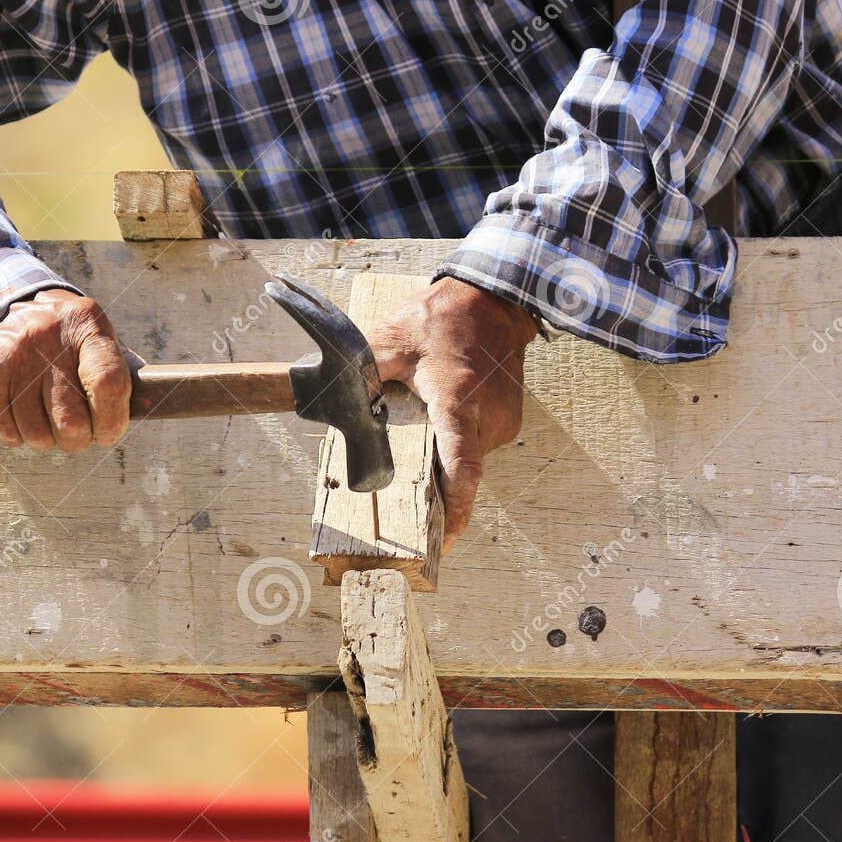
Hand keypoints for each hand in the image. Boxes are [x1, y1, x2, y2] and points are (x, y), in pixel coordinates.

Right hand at [0, 289, 130, 451]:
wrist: (4, 306)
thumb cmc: (65, 338)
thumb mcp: (97, 340)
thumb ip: (123, 371)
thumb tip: (151, 403)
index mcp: (87, 324)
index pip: (108, 383)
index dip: (112, 421)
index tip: (108, 434)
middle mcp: (49, 335)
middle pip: (72, 419)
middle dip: (78, 440)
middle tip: (76, 435)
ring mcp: (14, 352)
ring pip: (36, 431)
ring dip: (46, 440)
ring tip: (47, 424)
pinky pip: (4, 427)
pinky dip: (16, 436)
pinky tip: (22, 422)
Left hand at [368, 278, 539, 550]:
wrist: (493, 299)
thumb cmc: (442, 318)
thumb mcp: (391, 338)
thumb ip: (363, 373)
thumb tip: (334, 401)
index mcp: (458, 404)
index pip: (462, 471)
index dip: (455, 513)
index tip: (441, 542)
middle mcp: (486, 420)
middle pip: (459, 474)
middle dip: (435, 493)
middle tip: (407, 507)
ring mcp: (502, 422)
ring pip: (468, 461)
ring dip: (443, 463)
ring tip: (418, 443)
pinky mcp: (507, 420)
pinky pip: (477, 445)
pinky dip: (456, 446)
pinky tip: (438, 425)